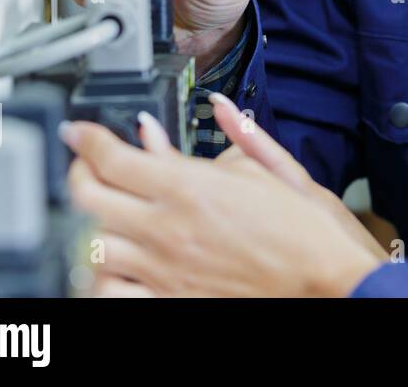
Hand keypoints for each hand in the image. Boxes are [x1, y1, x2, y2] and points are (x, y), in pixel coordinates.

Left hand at [63, 114, 386, 296]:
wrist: (328, 281)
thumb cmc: (308, 232)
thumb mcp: (276, 169)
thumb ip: (240, 136)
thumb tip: (218, 108)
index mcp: (191, 189)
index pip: (112, 157)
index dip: (87, 137)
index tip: (81, 131)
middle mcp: (168, 229)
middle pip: (87, 196)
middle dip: (78, 172)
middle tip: (87, 164)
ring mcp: (163, 269)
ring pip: (91, 243)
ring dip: (88, 222)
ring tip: (102, 210)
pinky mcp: (169, 300)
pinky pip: (110, 290)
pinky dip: (100, 273)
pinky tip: (112, 259)